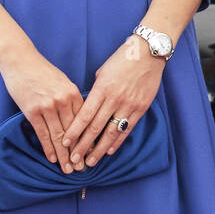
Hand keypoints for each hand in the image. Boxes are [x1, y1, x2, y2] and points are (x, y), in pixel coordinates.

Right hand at [0, 48, 83, 173]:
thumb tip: (79, 116)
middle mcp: (63, 101)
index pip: (84, 121)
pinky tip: (52, 159)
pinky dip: (48, 148)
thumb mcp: (63, 82)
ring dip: (64, 155)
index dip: (88, 139)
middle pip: (73, 131)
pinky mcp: (32, 111)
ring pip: (58, 136)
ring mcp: (47, 106)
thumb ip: (71, 98)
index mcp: (73, 93)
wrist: (20, 60)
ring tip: (69, 169)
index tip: (92, 151)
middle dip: (78, 151)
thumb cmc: (42, 71)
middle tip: (83, 168)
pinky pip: (42, 134)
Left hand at [61, 35, 165, 168]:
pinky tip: (109, 151)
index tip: (64, 143)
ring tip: (90, 161)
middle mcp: (115, 99)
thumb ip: (96, 90)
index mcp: (102, 89)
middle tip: (73, 160)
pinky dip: (118, 141)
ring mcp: (129, 104)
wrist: (149, 52)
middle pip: (95, 128)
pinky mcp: (141, 107)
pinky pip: (127, 128)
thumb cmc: (123, 58)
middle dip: (82, 146)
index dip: (74, 131)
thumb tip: (89, 105)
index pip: (84, 115)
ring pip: (111, 132)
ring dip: (99, 149)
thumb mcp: (103, 71)